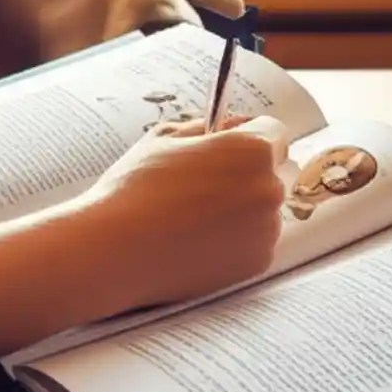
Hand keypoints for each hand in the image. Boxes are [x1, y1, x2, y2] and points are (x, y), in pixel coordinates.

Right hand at [77, 115, 289, 310]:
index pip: (274, 132)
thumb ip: (204, 127)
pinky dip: (236, 238)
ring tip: (196, 213)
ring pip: (265, 209)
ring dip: (243, 206)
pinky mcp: (255, 263)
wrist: (116, 249)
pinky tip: (198, 237)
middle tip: (209, 179)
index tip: (228, 142)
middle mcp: (270, 189)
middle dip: (250, 171)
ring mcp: (266, 230)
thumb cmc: (135, 187)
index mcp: (253, 150)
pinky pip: (255, 241)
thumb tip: (224, 127)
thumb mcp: (164, 137)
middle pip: (275, 171)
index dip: (249, 134)